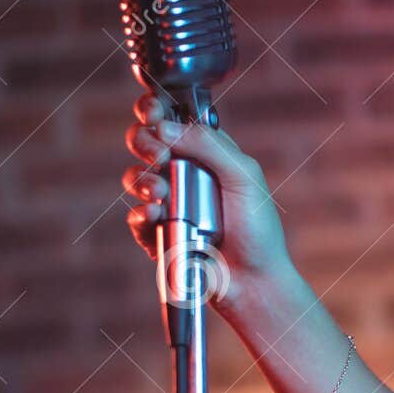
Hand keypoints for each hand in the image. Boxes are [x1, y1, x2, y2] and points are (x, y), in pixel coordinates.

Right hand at [122, 93, 293, 314]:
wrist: (253, 281)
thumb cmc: (258, 230)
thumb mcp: (243, 177)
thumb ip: (209, 146)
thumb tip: (165, 127)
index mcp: (209, 155)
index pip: (173, 120)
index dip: (155, 111)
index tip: (154, 115)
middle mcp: (186, 175)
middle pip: (145, 142)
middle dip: (143, 142)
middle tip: (159, 156)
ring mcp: (171, 204)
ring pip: (135, 177)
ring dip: (141, 179)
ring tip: (160, 194)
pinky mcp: (160, 233)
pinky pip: (136, 217)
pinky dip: (142, 214)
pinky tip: (157, 217)